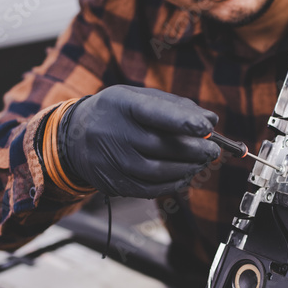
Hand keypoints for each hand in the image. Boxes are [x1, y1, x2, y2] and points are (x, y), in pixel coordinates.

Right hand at [59, 85, 220, 197]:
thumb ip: (176, 106)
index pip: (155, 113)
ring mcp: (113, 161)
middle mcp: (114, 134)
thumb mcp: (138, 98)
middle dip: (195, 149)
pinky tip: (186, 175)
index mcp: (122, 105)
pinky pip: (151, 189)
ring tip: (202, 161)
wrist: (74, 139)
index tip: (206, 128)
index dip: (183, 122)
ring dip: (188, 168)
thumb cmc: (117, 114)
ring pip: (160, 170)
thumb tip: (211, 121)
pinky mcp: (115, 183)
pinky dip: (174, 183)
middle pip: (162, 146)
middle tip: (213, 149)